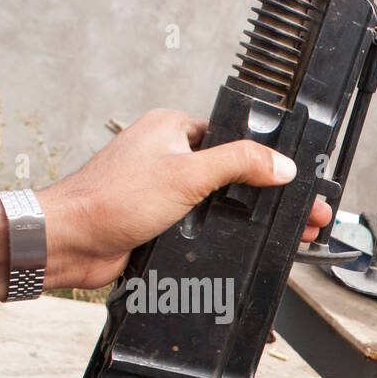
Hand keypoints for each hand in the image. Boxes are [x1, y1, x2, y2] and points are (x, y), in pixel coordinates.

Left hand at [0, 108, 331, 303]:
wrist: (70, 243)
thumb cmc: (109, 201)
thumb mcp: (185, 175)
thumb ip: (238, 165)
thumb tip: (281, 164)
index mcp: (175, 129)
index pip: (237, 140)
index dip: (272, 165)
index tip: (300, 185)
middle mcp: (171, 156)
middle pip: (237, 175)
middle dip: (273, 198)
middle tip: (306, 218)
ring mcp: (167, 189)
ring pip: (225, 203)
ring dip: (254, 220)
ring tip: (290, 236)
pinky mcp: (164, 220)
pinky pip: (207, 225)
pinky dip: (229, 236)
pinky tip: (251, 248)